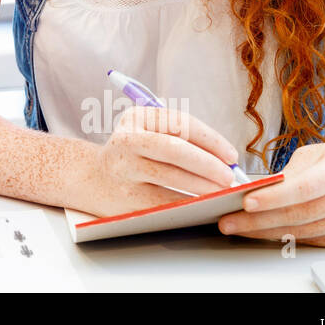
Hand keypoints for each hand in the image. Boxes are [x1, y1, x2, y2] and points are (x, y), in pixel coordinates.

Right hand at [80, 106, 240, 216]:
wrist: (93, 178)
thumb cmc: (134, 155)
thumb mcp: (147, 132)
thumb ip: (180, 136)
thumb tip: (225, 157)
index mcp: (136, 118)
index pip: (180, 123)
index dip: (211, 139)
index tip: (231, 155)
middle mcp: (126, 139)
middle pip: (174, 149)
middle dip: (207, 164)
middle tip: (229, 177)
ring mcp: (123, 169)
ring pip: (169, 177)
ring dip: (201, 187)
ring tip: (221, 193)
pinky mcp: (125, 196)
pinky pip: (163, 201)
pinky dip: (186, 204)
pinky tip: (201, 206)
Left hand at [217, 141, 324, 247]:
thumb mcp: (319, 154)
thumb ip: (291, 171)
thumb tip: (258, 188)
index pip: (303, 188)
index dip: (274, 197)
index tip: (246, 201)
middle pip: (297, 214)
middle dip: (257, 219)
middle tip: (228, 220)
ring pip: (298, 231)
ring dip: (262, 230)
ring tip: (235, 226)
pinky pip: (307, 239)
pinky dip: (280, 235)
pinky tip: (259, 230)